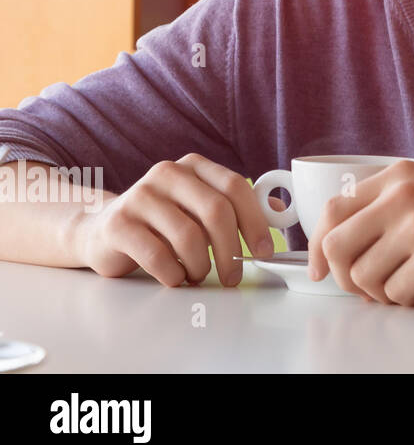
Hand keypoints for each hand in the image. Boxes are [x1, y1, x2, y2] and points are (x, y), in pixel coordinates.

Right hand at [71, 152, 275, 286]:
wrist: (102, 230)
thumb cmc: (163, 222)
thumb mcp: (200, 208)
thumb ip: (236, 208)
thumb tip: (280, 214)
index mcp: (194, 166)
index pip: (235, 188)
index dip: (255, 221)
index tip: (265, 251)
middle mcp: (168, 173)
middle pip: (216, 212)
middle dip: (231, 250)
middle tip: (234, 276)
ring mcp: (140, 196)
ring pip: (188, 236)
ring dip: (201, 265)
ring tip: (198, 275)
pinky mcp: (119, 224)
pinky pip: (158, 256)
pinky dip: (174, 274)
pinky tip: (176, 277)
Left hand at [305, 161, 413, 305]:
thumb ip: (388, 206)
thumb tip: (343, 246)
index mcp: (397, 176)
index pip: (332, 211)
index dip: (318, 247)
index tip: (321, 268)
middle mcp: (403, 194)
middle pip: (337, 246)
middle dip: (347, 278)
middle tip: (370, 287)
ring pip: (364, 276)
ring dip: (383, 292)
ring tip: (411, 284)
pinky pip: (396, 292)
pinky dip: (409, 299)